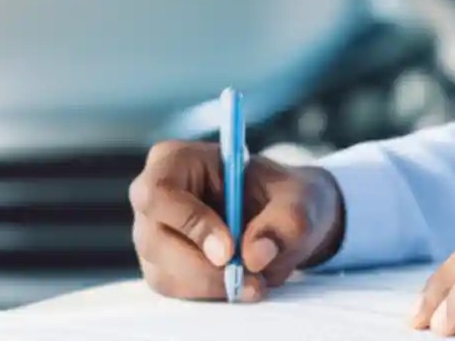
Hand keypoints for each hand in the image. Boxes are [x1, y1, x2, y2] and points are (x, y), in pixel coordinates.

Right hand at [129, 140, 344, 301]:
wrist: (285, 219)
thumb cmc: (286, 196)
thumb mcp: (301, 199)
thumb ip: (286, 222)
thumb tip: (255, 255)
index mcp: (176, 160)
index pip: (159, 192)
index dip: (189, 223)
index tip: (229, 250)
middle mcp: (154, 197)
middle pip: (154, 241)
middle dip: (204, 269)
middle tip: (252, 280)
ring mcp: (153, 234)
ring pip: (163, 273)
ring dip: (212, 287)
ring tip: (255, 282)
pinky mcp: (162, 265)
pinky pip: (176, 290)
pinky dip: (211, 295)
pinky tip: (240, 284)